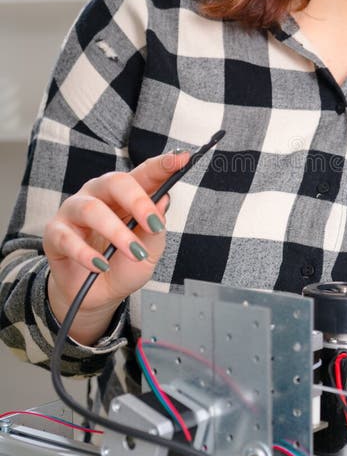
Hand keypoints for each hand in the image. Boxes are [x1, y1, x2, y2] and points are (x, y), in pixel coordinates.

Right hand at [43, 150, 189, 343]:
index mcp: (125, 195)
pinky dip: (87, 254)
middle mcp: (98, 195)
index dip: (162, 165)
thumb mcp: (150, 250)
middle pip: (115, 182)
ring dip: (116, 233)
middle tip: (154, 225)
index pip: (144, 173)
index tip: (182, 159)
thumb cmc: (124, 265)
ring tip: (132, 254)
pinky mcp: (55, 234)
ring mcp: (74, 212)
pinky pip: (67, 238)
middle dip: (138, 201)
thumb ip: (156, 226)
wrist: (99, 295)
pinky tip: (101, 266)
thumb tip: (164, 200)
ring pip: (92, 209)